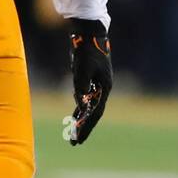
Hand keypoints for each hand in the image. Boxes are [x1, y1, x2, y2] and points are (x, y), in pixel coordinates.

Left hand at [65, 18, 111, 144]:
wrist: (90, 34)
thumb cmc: (87, 50)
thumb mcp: (82, 69)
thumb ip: (81, 87)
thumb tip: (80, 104)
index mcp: (105, 87)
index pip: (96, 112)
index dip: (87, 126)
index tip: (78, 138)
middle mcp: (103, 88)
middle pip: (93, 113)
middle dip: (84, 128)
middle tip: (75, 142)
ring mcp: (97, 85)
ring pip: (89, 107)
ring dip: (81, 120)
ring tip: (73, 135)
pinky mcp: (90, 80)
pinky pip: (85, 99)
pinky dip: (80, 108)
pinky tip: (75, 116)